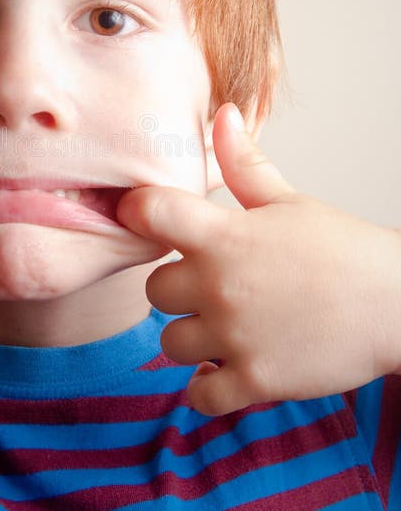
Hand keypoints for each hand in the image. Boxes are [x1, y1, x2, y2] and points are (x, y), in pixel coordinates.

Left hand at [118, 104, 400, 415]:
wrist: (398, 304)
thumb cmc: (343, 249)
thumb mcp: (289, 201)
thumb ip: (243, 163)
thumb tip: (223, 115)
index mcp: (225, 234)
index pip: (149, 212)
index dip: (136, 214)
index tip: (144, 221)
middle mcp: (220, 284)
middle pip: (154, 291)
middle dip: (177, 289)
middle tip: (212, 287)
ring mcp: (235, 336)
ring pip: (170, 344)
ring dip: (191, 338)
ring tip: (224, 328)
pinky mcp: (255, 380)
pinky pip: (200, 395)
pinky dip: (207, 387)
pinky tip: (225, 369)